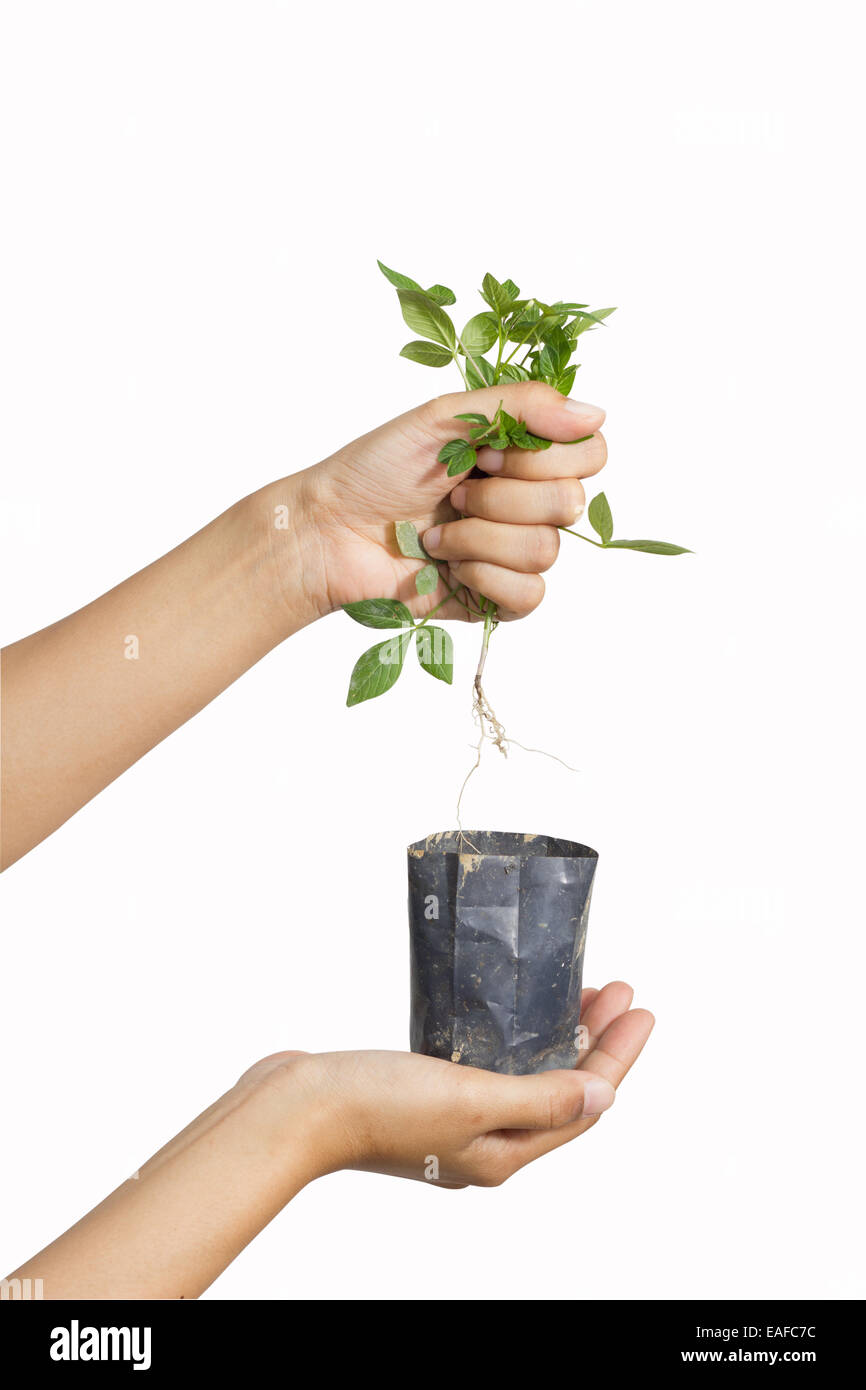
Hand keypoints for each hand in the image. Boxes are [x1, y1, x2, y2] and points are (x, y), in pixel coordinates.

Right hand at [241, 981, 651, 1188]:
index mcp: (501, 1153)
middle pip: (558, 1088)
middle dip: (594, 1039)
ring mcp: (450, 1120)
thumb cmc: (377, 1105)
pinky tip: (510, 1013)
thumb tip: (603, 1097)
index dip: (617, 1055)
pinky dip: (511, 1039)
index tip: (642, 1009)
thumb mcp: (471, 1098)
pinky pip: (486, 1067)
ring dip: (555, 1035)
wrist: (296, 1108)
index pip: (581, 1103)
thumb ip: (539, 1098)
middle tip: (618, 988)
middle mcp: (482, 1143)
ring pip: (524, 1075)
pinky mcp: (422, 1094)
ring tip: (580, 992)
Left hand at [291, 382, 605, 622]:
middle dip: (502, 496)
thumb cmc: (376, 470)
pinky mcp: (498, 598)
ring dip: (480, 537)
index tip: (487, 452)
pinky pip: (530, 593)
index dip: (545, 456)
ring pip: (547, 549)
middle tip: (454, 492)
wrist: (330, 532)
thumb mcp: (445, 417)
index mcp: (522, 454)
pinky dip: (483, 575)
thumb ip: (522, 405)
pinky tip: (447, 566)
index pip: (590, 453)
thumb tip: (596, 414)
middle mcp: (527, 502)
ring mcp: (514, 552)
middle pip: (571, 502)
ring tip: (438, 531)